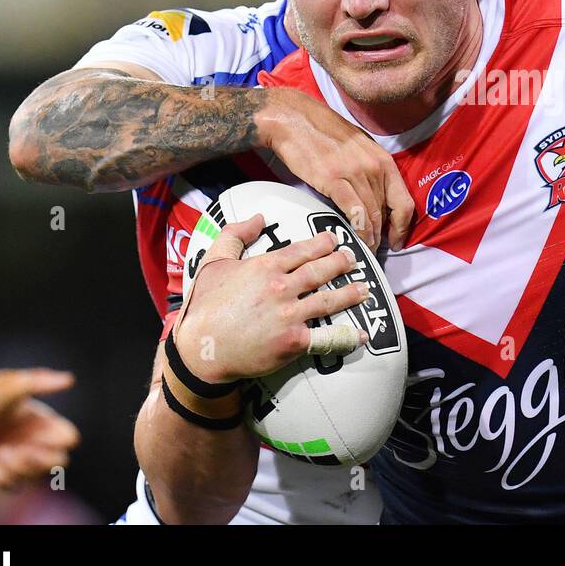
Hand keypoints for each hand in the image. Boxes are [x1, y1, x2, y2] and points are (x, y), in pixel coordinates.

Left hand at [0, 368, 79, 487]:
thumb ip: (40, 383)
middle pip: (58, 462)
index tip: (36, 437)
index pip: (69, 438)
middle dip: (41, 461)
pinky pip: (10, 485)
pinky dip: (0, 475)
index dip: (59, 442)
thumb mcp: (9, 386)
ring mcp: (14, 456)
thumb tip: (70, 381)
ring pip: (34, 477)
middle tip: (20, 452)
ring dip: (17, 467)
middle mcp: (31, 439)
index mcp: (41, 420)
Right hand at [174, 215, 369, 382]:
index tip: (334, 240)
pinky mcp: (294, 342)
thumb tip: (259, 217)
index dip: (322, 244)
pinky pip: (327, 337)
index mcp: (266, 266)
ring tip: (364, 289)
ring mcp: (290, 316)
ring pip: (329, 300)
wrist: (201, 348)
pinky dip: (347, 337)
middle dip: (341, 263)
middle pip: (321, 271)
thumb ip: (234, 234)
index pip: (303, 251)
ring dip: (350, 294)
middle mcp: (282, 288)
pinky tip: (362, 334)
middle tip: (354, 259)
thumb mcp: (213, 261)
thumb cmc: (205, 305)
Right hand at [255, 89, 413, 250]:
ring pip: (371, 214)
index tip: (397, 241)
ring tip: (365, 249)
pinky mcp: (334, 179)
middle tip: (375, 250)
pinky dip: (357, 229)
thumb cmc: (324, 133)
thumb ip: (371, 170)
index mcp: (383, 160)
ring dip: (369, 236)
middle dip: (382, 235)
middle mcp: (375, 167)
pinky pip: (353, 211)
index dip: (403, 227)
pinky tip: (355, 239)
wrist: (295, 119)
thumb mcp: (359, 147)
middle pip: (386, 212)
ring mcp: (356, 173)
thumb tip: (375, 197)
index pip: (404, 201)